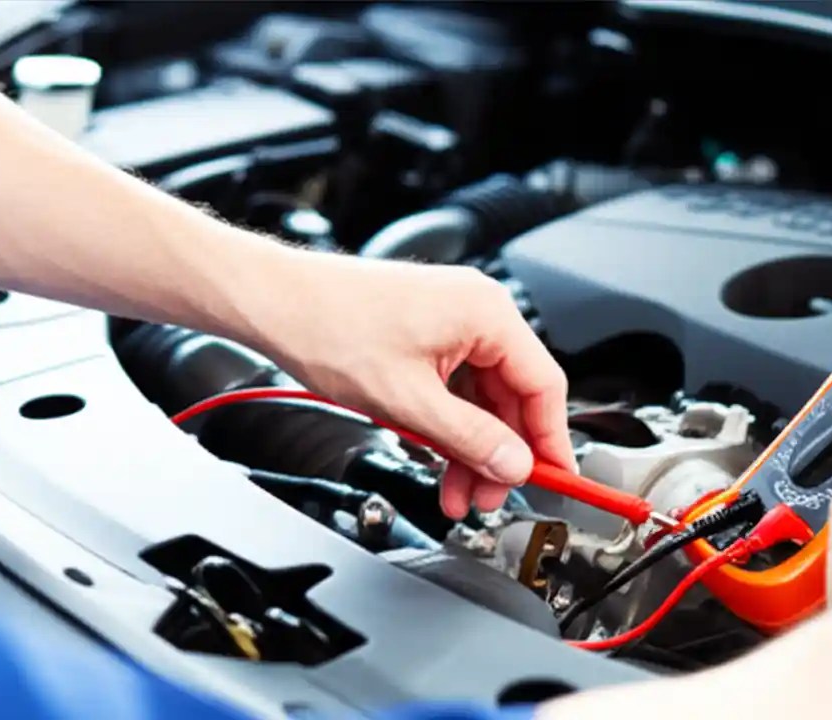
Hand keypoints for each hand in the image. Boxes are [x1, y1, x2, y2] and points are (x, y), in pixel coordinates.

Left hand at [249, 251, 573, 518]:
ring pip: (482, 400)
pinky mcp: (428, 335)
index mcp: (487, 313)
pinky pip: (456, 389)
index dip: (550, 441)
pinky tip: (439, 460)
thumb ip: (470, 438)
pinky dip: (449, 428)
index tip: (554, 480)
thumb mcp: (409, 401)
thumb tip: (513, 464)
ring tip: (457, 491)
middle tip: (488, 496)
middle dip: (500, 453)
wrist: (276, 304)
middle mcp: (477, 312)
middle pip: (513, 397)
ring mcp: (452, 322)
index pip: (543, 386)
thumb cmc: (330, 326)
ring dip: (471, 448)